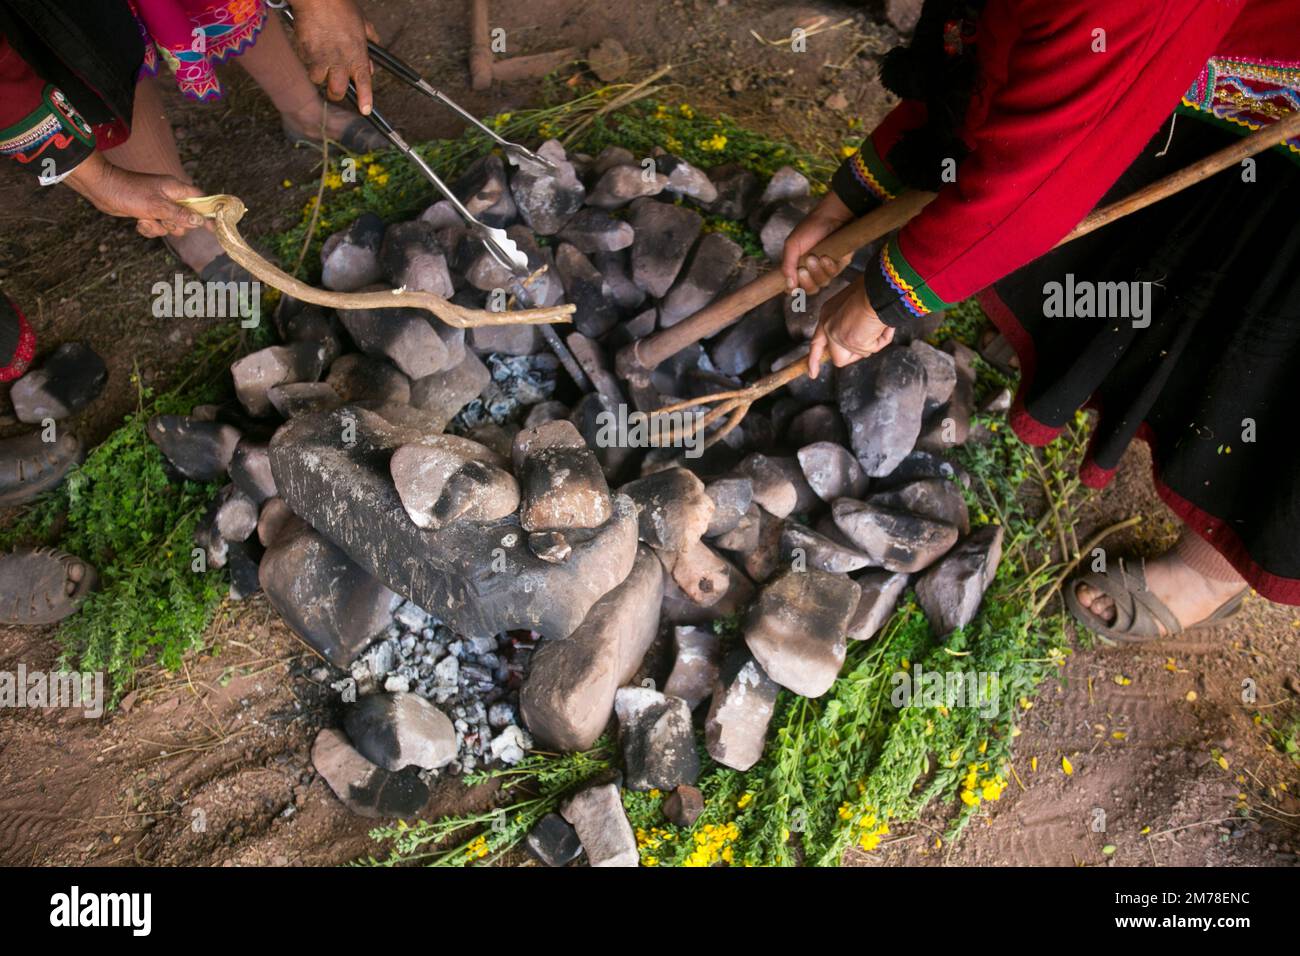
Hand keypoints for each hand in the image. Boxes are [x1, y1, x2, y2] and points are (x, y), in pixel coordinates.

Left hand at [63, 154, 204, 237]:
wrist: (102, 189)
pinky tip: (139, 222)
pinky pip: (157, 227)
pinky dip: (149, 228)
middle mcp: (170, 197)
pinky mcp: (148, 213)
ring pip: (171, 225)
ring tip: (146, 220)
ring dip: (159, 228)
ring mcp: (158, 205)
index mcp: (176, 189)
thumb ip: (180, 215)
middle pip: (187, 218)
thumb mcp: (157, 206)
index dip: (208, 213)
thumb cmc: (129, 193)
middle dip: (177, 225)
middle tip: (165, 221)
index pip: (201, 200)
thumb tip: (199, 221)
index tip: (214, 227)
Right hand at [289, 0, 378, 113]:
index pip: (364, 84)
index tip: (365, 110)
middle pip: (337, 92)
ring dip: (319, 75)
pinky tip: (311, 47)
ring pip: (318, 80)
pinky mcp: (306, 53)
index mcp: (357, 55)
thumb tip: (375, 47)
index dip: (365, 99)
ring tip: (321, 63)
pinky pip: (306, 63)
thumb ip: (370, 38)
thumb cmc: (340, 5)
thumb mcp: (362, 21)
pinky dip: (308, 60)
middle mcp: (341, 61)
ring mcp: (322, 59)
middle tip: (334, 86)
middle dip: (335, 93)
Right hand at [781, 191, 853, 294]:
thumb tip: (789, 286)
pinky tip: (826, 257)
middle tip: (804, 268)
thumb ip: (787, 266)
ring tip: (816, 257)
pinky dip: (829, 268)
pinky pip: (834, 275)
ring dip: (817, 272)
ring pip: (822, 284)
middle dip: (807, 281)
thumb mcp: (793, 245)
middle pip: (809, 290)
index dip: (794, 290)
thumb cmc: (810, 228)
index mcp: (797, 266)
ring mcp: (825, 269)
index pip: (793, 288)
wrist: (832, 216)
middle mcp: (811, 271)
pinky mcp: (839, 265)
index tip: (793, 284)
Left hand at [808, 272, 894, 377]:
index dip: (814, 360)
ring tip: (877, 323)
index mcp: (827, 314)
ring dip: (872, 343)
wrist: (878, 287)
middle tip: (871, 337)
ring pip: (858, 354)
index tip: (812, 375)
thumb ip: (854, 322)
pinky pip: (871, 350)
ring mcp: (836, 335)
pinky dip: (880, 340)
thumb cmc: (874, 289)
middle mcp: (827, 326)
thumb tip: (864, 338)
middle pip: (839, 356)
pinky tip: (882, 325)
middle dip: (857, 353)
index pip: (817, 342)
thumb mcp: (857, 304)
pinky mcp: (849, 342)